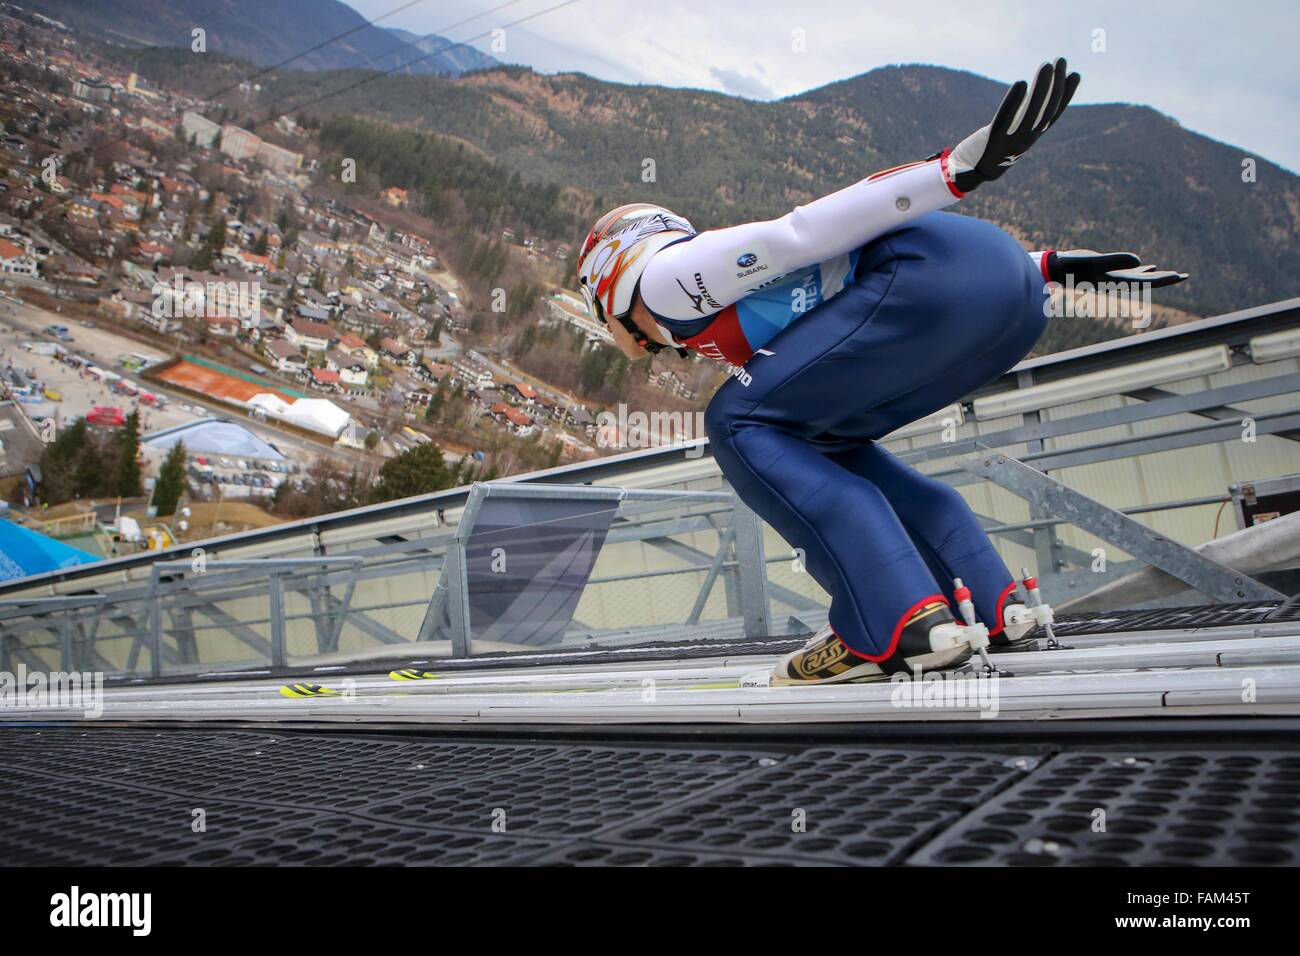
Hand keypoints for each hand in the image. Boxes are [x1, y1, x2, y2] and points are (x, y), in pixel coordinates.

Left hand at [949, 58, 1080, 192]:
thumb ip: (1023, 114)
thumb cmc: (991, 147)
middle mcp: (1026, 139)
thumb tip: (1035, 91)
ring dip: (1041, 87)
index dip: (1066, 95)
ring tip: (1047, 64)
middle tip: (1060, 60)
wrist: (972, 171)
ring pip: (1031, 112)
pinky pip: (1006, 118)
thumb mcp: (1011, 131)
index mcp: (1032, 136)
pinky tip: (1021, 82)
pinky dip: (1015, 101)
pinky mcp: (993, 140)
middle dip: (1056, 84)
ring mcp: (1011, 140)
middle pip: (1046, 109)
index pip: (1054, 113)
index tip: (1075, 74)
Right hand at [1046, 250, 1187, 287]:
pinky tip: (1147, 266)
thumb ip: (1115, 261)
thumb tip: (1141, 261)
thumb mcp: (1093, 261)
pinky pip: (1129, 272)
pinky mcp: (1106, 271)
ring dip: (1155, 276)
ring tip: (1171, 274)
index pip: (1145, 282)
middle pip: (1146, 282)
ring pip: (1139, 278)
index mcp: (1116, 281)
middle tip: (1184, 276)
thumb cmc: (1070, 267)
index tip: (1179, 276)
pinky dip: (1141, 269)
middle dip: (1164, 279)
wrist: (1054, 271)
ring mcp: (1112, 277)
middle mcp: (1117, 282)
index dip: (1162, 279)